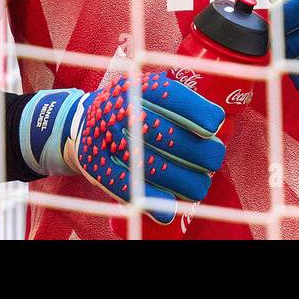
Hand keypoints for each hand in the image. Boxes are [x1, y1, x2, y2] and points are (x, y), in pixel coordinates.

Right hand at [18, 72, 225, 222]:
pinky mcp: (96, 165)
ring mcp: (107, 138)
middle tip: (213, 159)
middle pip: (169, 137)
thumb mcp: (147, 91)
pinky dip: (153, 202)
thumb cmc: (128, 108)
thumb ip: (178, 101)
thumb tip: (217, 121)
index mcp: (137, 88)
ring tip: (198, 186)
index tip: (214, 127)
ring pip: (155, 167)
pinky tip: (170, 210)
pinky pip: (127, 188)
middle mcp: (120, 110)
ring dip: (185, 183)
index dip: (197, 113)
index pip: (172, 96)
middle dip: (200, 153)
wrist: (81, 121)